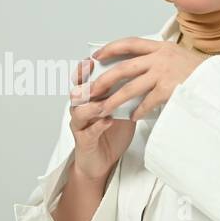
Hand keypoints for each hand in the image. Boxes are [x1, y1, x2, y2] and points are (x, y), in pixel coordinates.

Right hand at [67, 57, 135, 181]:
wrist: (103, 161)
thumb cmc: (112, 133)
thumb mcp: (122, 108)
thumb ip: (126, 93)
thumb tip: (143, 75)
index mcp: (89, 99)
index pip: (83, 79)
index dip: (85, 68)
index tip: (94, 59)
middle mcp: (81, 109)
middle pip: (77, 91)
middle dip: (85, 82)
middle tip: (94, 76)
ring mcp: (80, 125)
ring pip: (79, 111)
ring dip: (92, 106)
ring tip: (103, 103)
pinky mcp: (83, 141)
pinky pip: (88, 131)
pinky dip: (98, 126)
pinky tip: (108, 122)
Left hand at [88, 38, 207, 121]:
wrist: (218, 81)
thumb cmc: (198, 71)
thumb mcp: (177, 55)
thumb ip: (158, 57)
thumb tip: (136, 65)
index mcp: (160, 47)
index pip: (129, 43)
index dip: (111, 48)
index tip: (97, 55)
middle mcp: (159, 58)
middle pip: (123, 67)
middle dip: (104, 79)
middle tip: (91, 89)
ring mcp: (163, 73)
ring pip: (130, 87)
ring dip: (114, 99)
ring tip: (104, 108)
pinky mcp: (169, 89)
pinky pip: (147, 102)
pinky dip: (138, 110)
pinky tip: (133, 116)